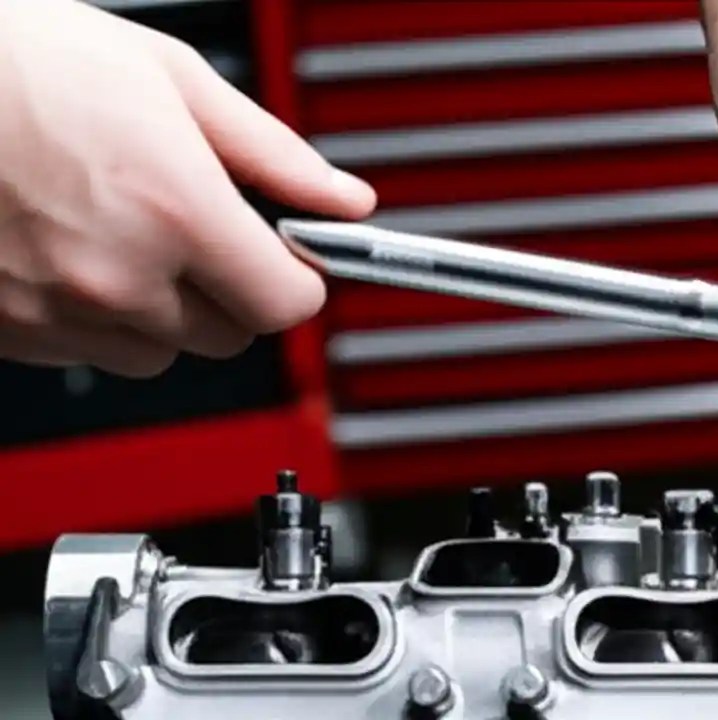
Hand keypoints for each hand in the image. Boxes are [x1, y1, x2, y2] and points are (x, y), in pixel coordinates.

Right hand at [0, 0, 374, 376]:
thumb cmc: (22, 62)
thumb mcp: (172, 79)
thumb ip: (274, 154)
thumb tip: (343, 200)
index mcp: (175, 211)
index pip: (286, 304)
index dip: (299, 278)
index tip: (292, 256)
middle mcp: (119, 276)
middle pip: (231, 335)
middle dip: (236, 291)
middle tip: (205, 232)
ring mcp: (58, 311)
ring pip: (162, 353)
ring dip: (167, 310)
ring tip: (129, 235)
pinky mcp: (11, 331)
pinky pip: (92, 352)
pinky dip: (102, 318)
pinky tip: (79, 253)